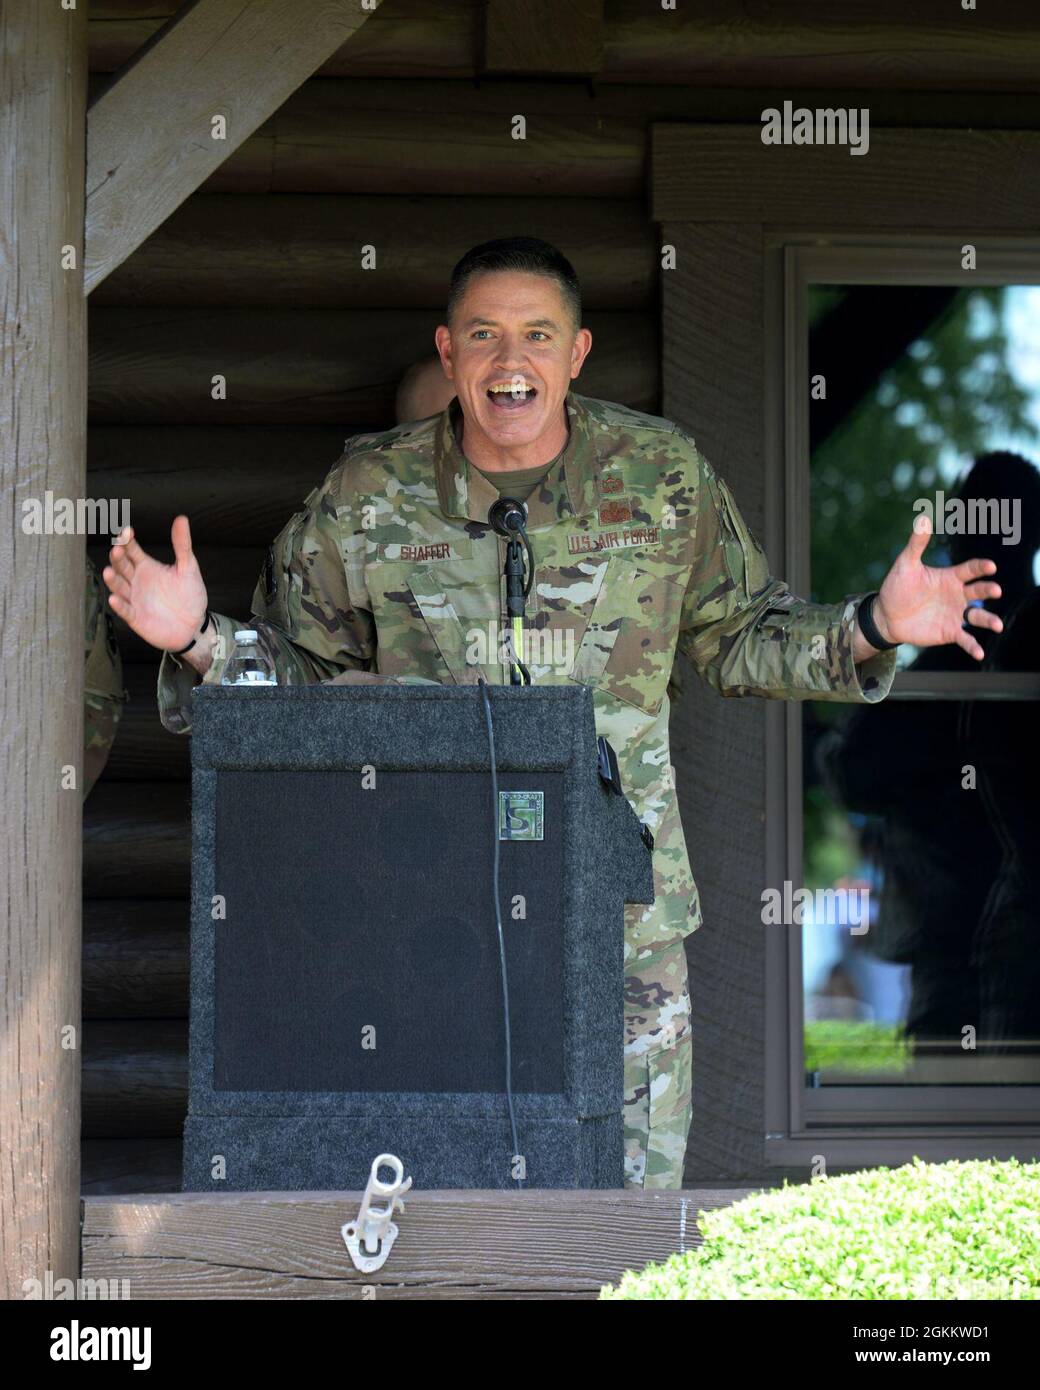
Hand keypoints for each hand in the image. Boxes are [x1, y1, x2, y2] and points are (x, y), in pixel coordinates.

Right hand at [103, 516, 208, 654]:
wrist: (194, 625)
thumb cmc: (189, 596)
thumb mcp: (188, 568)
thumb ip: (182, 544)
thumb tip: (181, 519)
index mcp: (146, 567)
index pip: (132, 551)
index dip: (128, 542)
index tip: (126, 532)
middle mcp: (137, 581)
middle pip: (123, 567)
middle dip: (118, 559)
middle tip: (117, 550)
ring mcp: (134, 599)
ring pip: (120, 587)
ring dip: (113, 580)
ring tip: (108, 571)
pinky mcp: (136, 617)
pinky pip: (125, 610)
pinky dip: (120, 605)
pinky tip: (114, 598)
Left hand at [872, 514, 1002, 660]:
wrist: (886, 615)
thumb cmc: (897, 587)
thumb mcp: (905, 564)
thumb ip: (916, 544)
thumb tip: (923, 519)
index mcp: (951, 577)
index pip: (971, 570)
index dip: (981, 568)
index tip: (990, 566)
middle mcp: (958, 595)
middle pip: (978, 592)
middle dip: (988, 590)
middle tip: (995, 590)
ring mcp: (955, 615)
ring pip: (977, 617)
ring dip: (988, 620)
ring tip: (997, 625)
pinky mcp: (949, 632)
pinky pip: (965, 639)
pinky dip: (973, 646)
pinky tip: (979, 653)